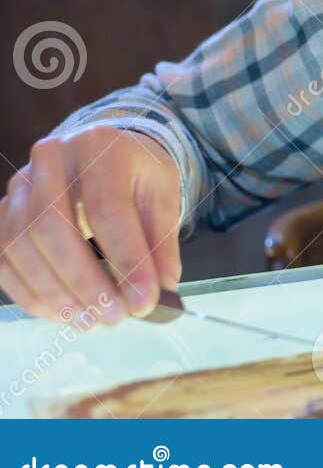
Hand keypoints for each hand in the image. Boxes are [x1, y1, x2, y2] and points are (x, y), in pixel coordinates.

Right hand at [0, 129, 181, 326]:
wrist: (103, 153)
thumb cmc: (134, 175)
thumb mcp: (160, 196)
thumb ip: (161, 242)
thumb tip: (162, 290)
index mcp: (98, 146)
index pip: (107, 209)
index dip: (126, 260)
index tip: (143, 301)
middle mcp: (50, 158)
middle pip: (53, 228)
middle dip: (83, 282)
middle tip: (112, 317)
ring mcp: (19, 184)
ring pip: (21, 247)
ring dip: (54, 293)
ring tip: (89, 321)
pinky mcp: (3, 212)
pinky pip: (4, 259)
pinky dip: (30, 293)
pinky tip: (60, 313)